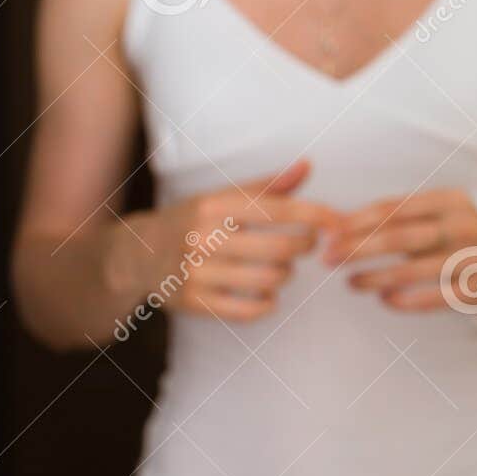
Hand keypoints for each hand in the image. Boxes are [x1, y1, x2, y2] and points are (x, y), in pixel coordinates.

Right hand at [128, 161, 338, 321]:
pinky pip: (248, 310)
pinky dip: (267, 304)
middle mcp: (204, 238)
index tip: (339, 223)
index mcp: (215, 206)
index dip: (318, 216)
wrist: (137, 254)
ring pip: (269, 280)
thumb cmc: (194, 220)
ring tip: (281, 267)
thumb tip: (308, 165)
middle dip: (306, 246)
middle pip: (281, 249)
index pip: (280, 209)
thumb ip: (268, 186)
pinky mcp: (195, 302)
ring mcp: (198, 273)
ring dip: (286, 274)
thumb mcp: (223, 196)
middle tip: (307, 244)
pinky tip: (267, 294)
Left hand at [326, 188, 476, 311]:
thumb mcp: (443, 215)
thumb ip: (401, 218)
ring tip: (350, 283)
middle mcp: (462, 227)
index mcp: (450, 201)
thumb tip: (341, 223)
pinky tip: (384, 300)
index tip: (328, 232)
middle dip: (358, 248)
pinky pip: (433, 299)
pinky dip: (404, 300)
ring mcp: (472, 260)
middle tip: (327, 257)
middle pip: (399, 237)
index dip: (357, 221)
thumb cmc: (467, 238)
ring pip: (412, 270)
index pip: (394, 209)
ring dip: (375, 277)